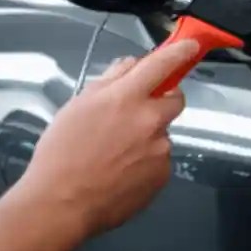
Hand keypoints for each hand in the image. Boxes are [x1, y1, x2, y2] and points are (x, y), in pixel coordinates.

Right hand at [20, 40, 199, 236]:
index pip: (161, 65)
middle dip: (164, 100)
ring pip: (162, 133)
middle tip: (139, 112)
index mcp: (125, 98)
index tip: (190, 46)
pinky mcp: (162, 175)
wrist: (61, 204)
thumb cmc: (61, 154)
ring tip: (115, 155)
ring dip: (147, 137)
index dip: (179, 52)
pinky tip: (121, 173)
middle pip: (176, 99)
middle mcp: (149, 121)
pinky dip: (145, 162)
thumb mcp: (77, 107)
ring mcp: (160, 149)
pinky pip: (159, 160)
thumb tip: (129, 66)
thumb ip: (109, 82)